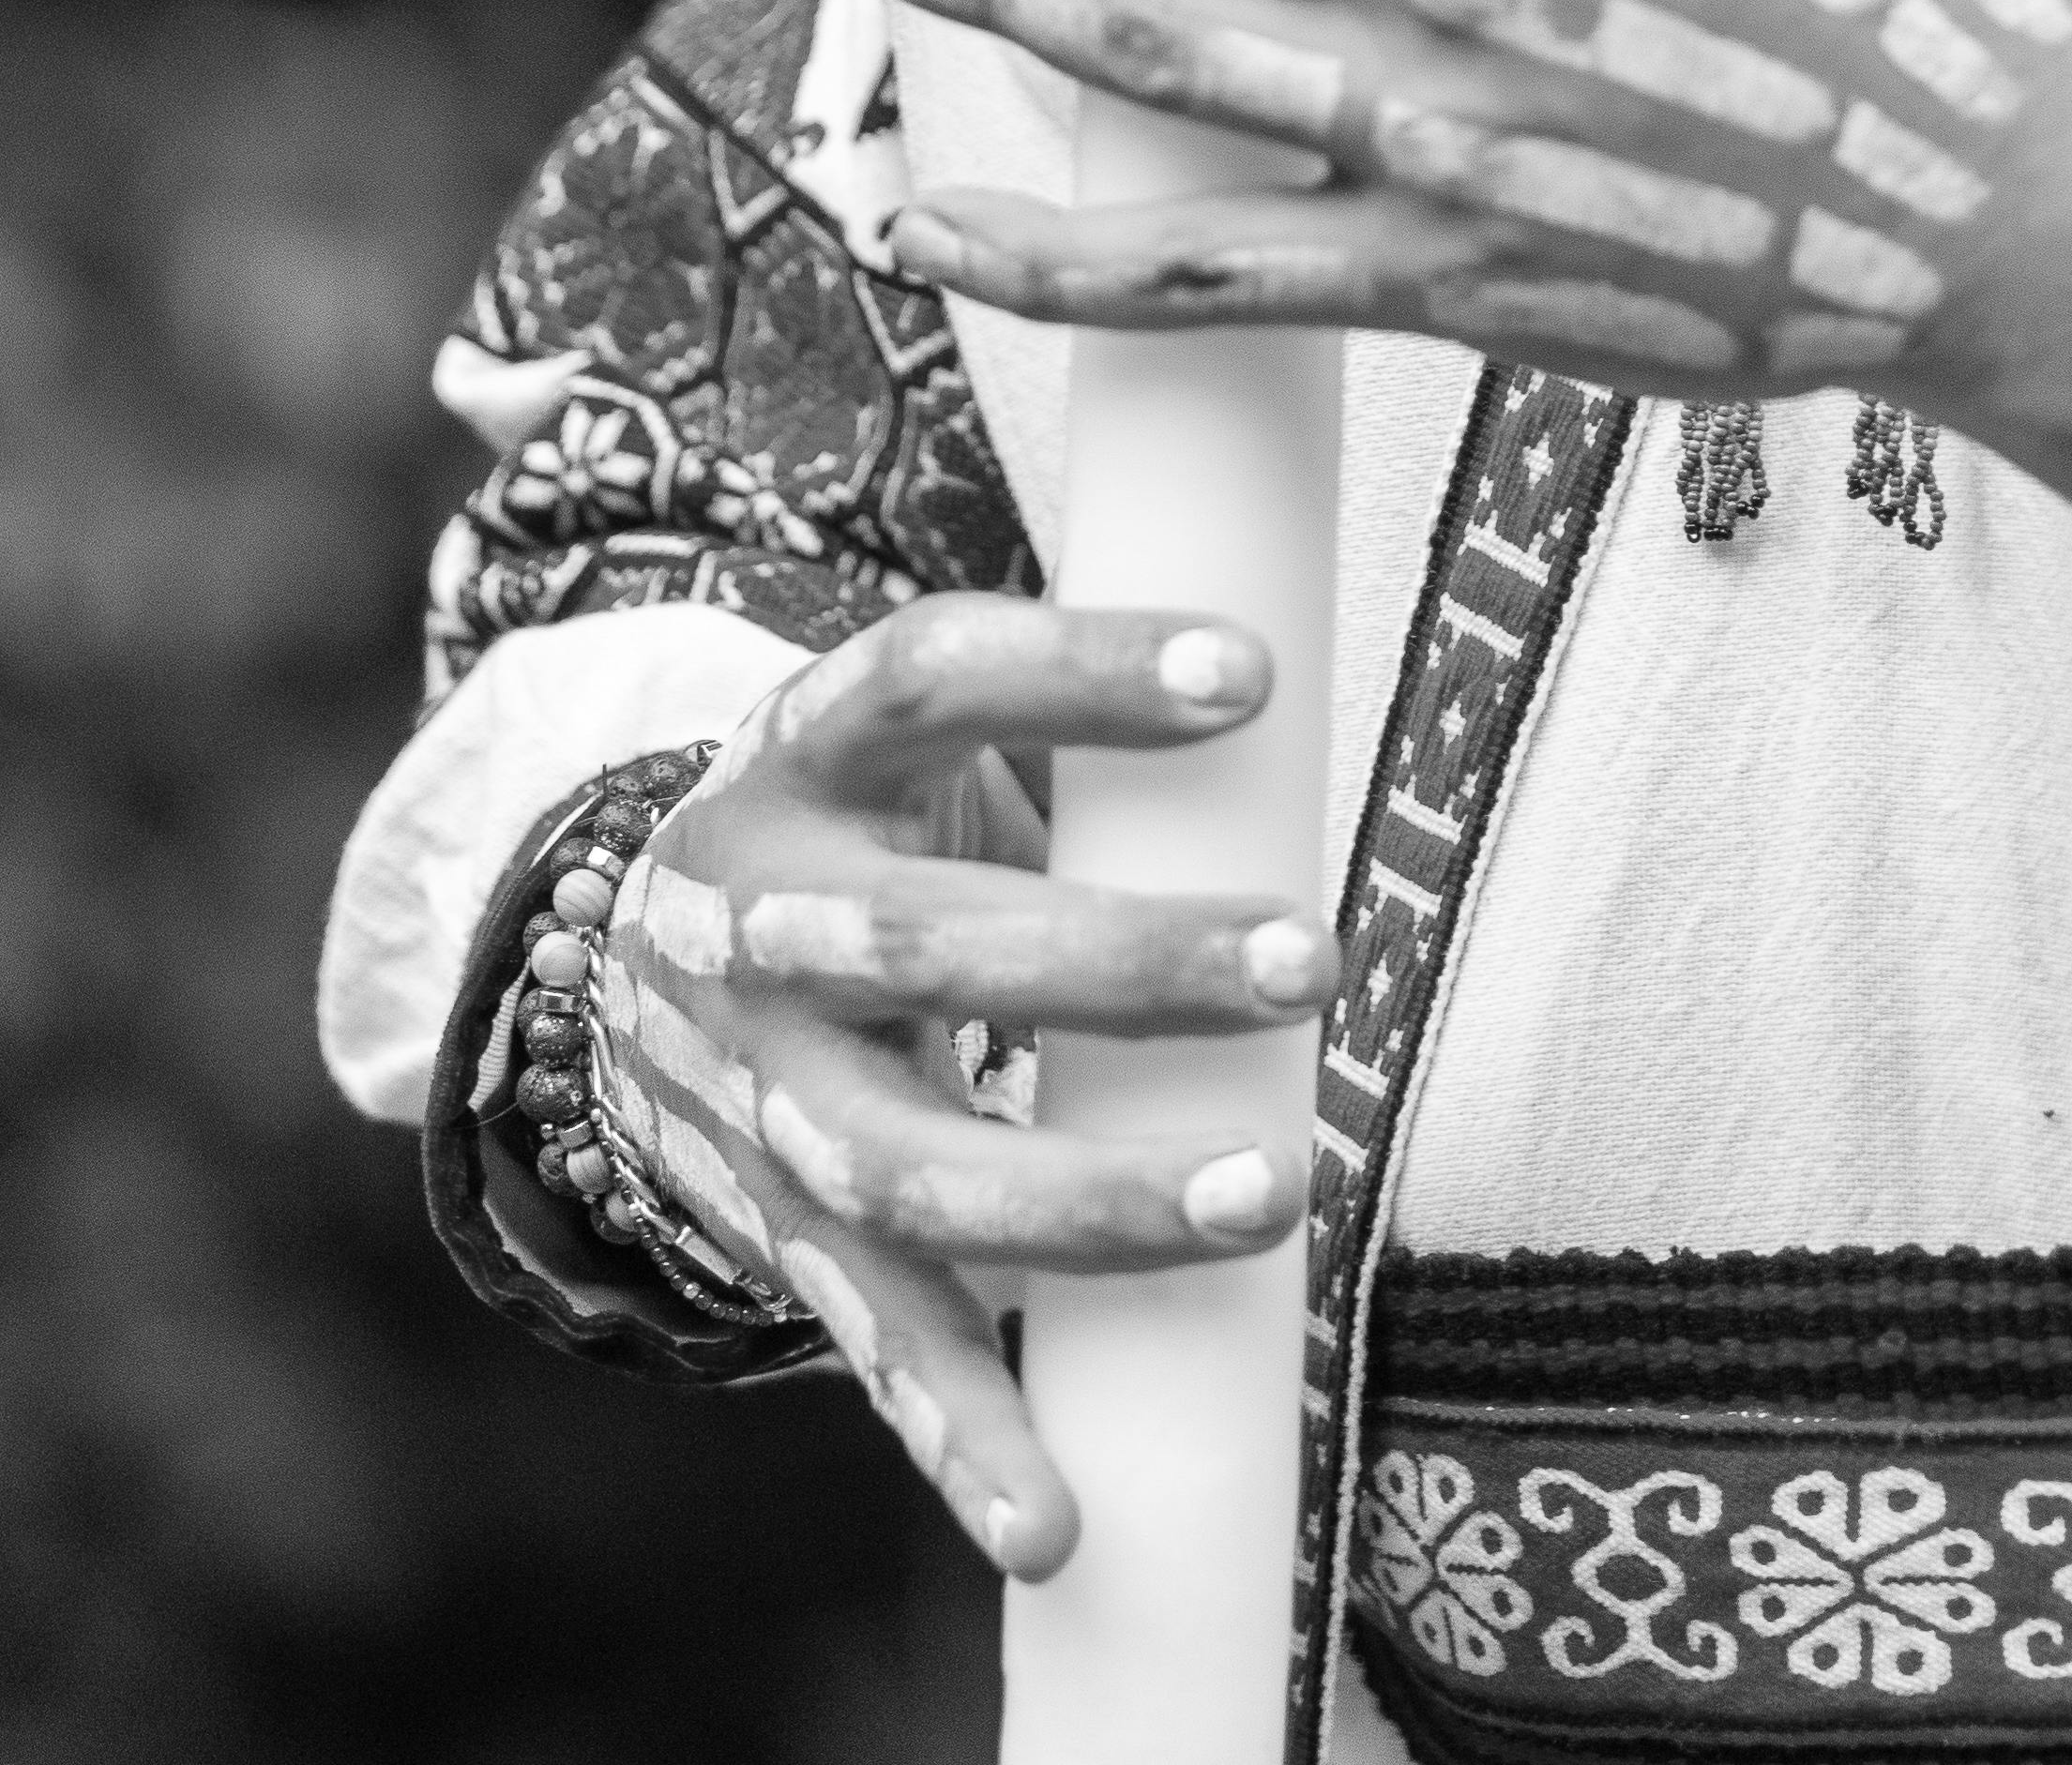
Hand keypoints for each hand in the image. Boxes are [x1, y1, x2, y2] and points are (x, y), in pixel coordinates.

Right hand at [586, 591, 1332, 1579]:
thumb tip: (1301, 724)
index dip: (1082, 672)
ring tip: (1267, 1196)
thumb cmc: (873, 826)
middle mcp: (761, 921)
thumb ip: (1079, 747)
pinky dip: (967, 1439)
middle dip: (1129, 963)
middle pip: (928, 943)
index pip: (933, 676)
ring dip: (1089, 1203)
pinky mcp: (776, 1235)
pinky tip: (1055, 1523)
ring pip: (909, 1164)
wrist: (631, 970)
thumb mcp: (929, 743)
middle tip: (1315, 961)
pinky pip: (875, 1340)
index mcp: (809, 756)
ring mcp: (755, 1094)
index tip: (1257, 676)